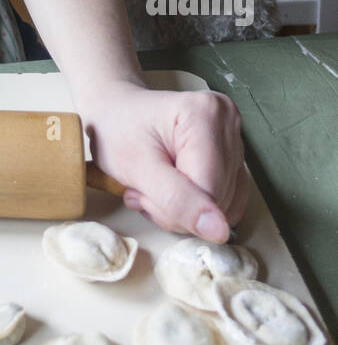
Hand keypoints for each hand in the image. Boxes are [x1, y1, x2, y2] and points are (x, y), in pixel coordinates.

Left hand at [79, 82, 247, 240]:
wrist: (112, 113)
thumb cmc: (117, 130)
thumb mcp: (137, 167)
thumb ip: (177, 200)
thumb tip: (219, 231)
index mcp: (206, 112)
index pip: (211, 189)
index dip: (178, 208)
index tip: (143, 194)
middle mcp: (227, 119)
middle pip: (219, 197)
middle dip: (178, 207)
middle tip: (144, 189)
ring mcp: (232, 136)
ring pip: (224, 203)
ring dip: (184, 208)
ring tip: (154, 186)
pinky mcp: (232, 154)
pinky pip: (228, 199)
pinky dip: (197, 205)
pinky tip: (171, 188)